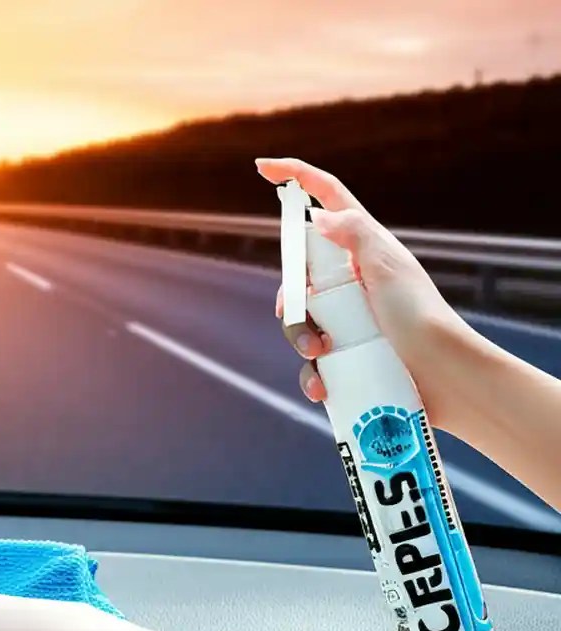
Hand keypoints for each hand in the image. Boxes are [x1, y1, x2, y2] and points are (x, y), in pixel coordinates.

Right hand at [256, 158, 467, 426]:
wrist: (445, 377)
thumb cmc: (421, 317)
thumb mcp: (387, 266)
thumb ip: (353, 234)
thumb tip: (315, 216)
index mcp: (363, 246)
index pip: (325, 197)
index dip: (295, 177)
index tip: (262, 168)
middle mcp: (351, 277)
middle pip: (297, 271)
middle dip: (289, 295)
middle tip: (297, 309)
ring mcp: (346, 314)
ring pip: (299, 319)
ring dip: (300, 338)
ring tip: (320, 354)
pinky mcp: (345, 351)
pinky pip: (311, 361)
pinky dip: (311, 374)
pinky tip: (322, 385)